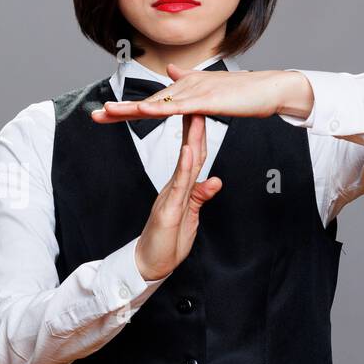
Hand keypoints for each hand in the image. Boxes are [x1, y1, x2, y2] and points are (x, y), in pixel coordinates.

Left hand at [91, 64, 297, 124]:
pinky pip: (178, 106)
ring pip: (157, 102)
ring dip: (132, 107)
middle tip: (94, 115)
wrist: (269, 88)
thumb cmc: (244, 91)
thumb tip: (171, 71)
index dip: (126, 109)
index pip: (150, 102)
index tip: (103, 115)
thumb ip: (188, 81)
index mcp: (184, 89)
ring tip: (108, 111)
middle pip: (146, 101)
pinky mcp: (206, 100)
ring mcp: (195, 92)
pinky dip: (159, 108)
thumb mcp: (210, 88)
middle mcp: (185, 87)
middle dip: (119, 109)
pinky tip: (142, 111)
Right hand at [133, 111, 222, 280]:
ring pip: (184, 163)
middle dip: (195, 125)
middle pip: (189, 151)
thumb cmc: (166, 243)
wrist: (149, 265)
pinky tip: (189, 150)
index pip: (193, 155)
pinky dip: (185, 166)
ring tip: (196, 114)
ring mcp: (170, 197)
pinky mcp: (168, 210)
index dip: (200, 132)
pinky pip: (179, 185)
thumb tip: (215, 180)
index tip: (204, 110)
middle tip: (199, 98)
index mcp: (180, 188)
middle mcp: (174, 187)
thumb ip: (200, 197)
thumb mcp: (189, 217)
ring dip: (191, 137)